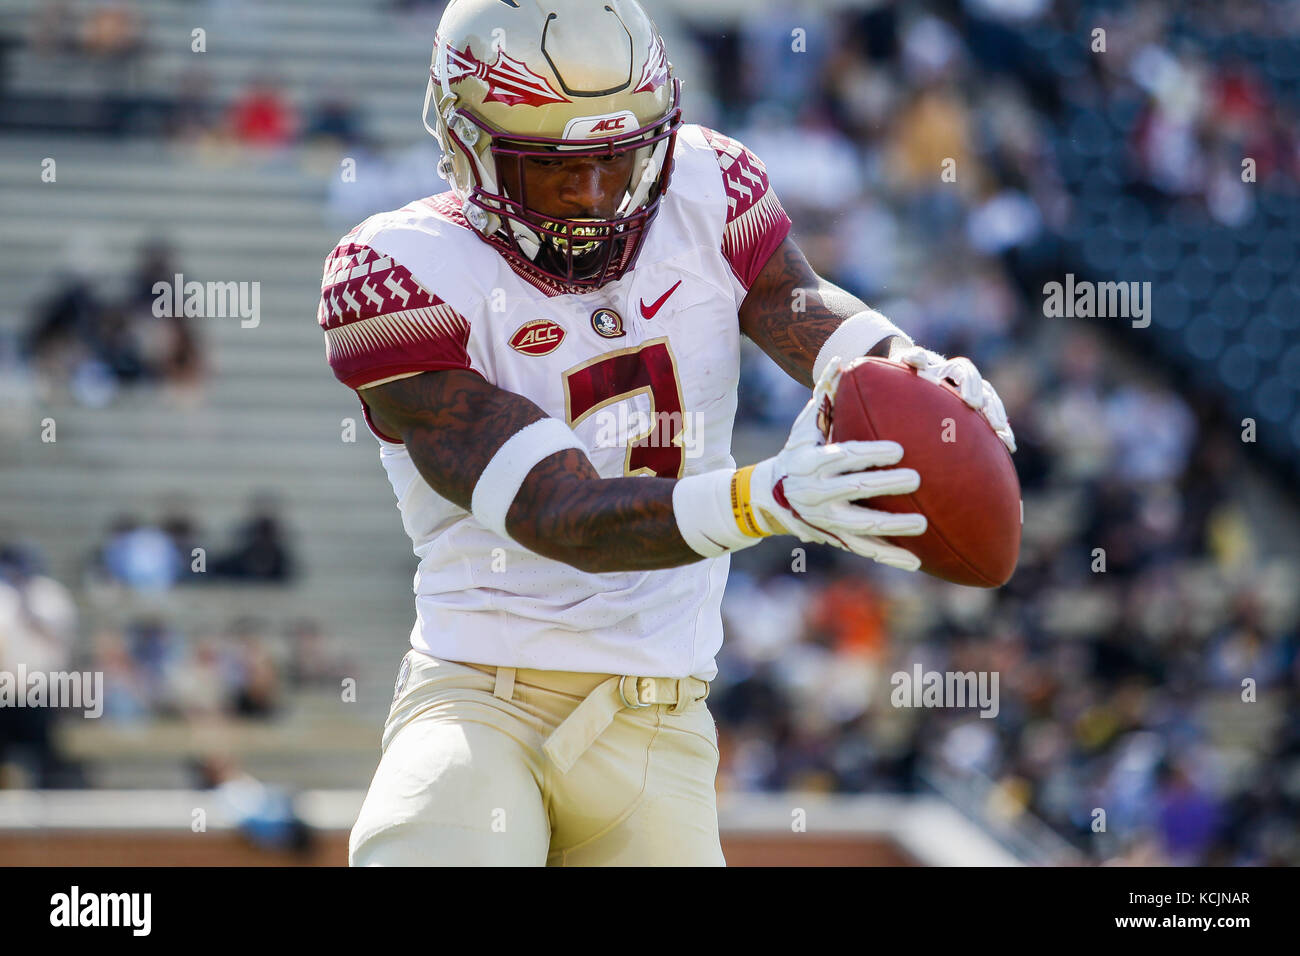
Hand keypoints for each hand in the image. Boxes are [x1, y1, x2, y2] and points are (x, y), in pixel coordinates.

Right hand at [747, 356, 926, 569]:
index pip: (844, 456)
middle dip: (885, 485)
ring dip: (893, 527)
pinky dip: (890, 557)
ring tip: (922, 524)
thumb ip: (824, 394)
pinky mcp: (834, 539)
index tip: (899, 449)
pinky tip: (916, 562)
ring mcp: (825, 519)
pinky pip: (864, 550)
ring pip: (862, 526)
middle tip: (916, 478)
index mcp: (811, 462)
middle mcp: (816, 493)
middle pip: (854, 490)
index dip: (871, 454)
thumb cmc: (797, 452)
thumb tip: (841, 361)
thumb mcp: (805, 425)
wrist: (768, 496)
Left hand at [890, 343, 1016, 453]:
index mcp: (950, 369)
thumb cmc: (908, 373)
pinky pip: (991, 421)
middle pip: (985, 390)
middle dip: (991, 408)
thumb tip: (915, 358)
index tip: (972, 403)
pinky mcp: (975, 413)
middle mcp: (966, 382)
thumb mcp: (906, 364)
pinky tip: (1009, 447)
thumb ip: (912, 359)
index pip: (965, 371)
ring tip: (1004, 437)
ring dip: (998, 419)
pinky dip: (1001, 433)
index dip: (971, 385)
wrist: (911, 382)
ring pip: (991, 405)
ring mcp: (973, 396)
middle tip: (995, 425)